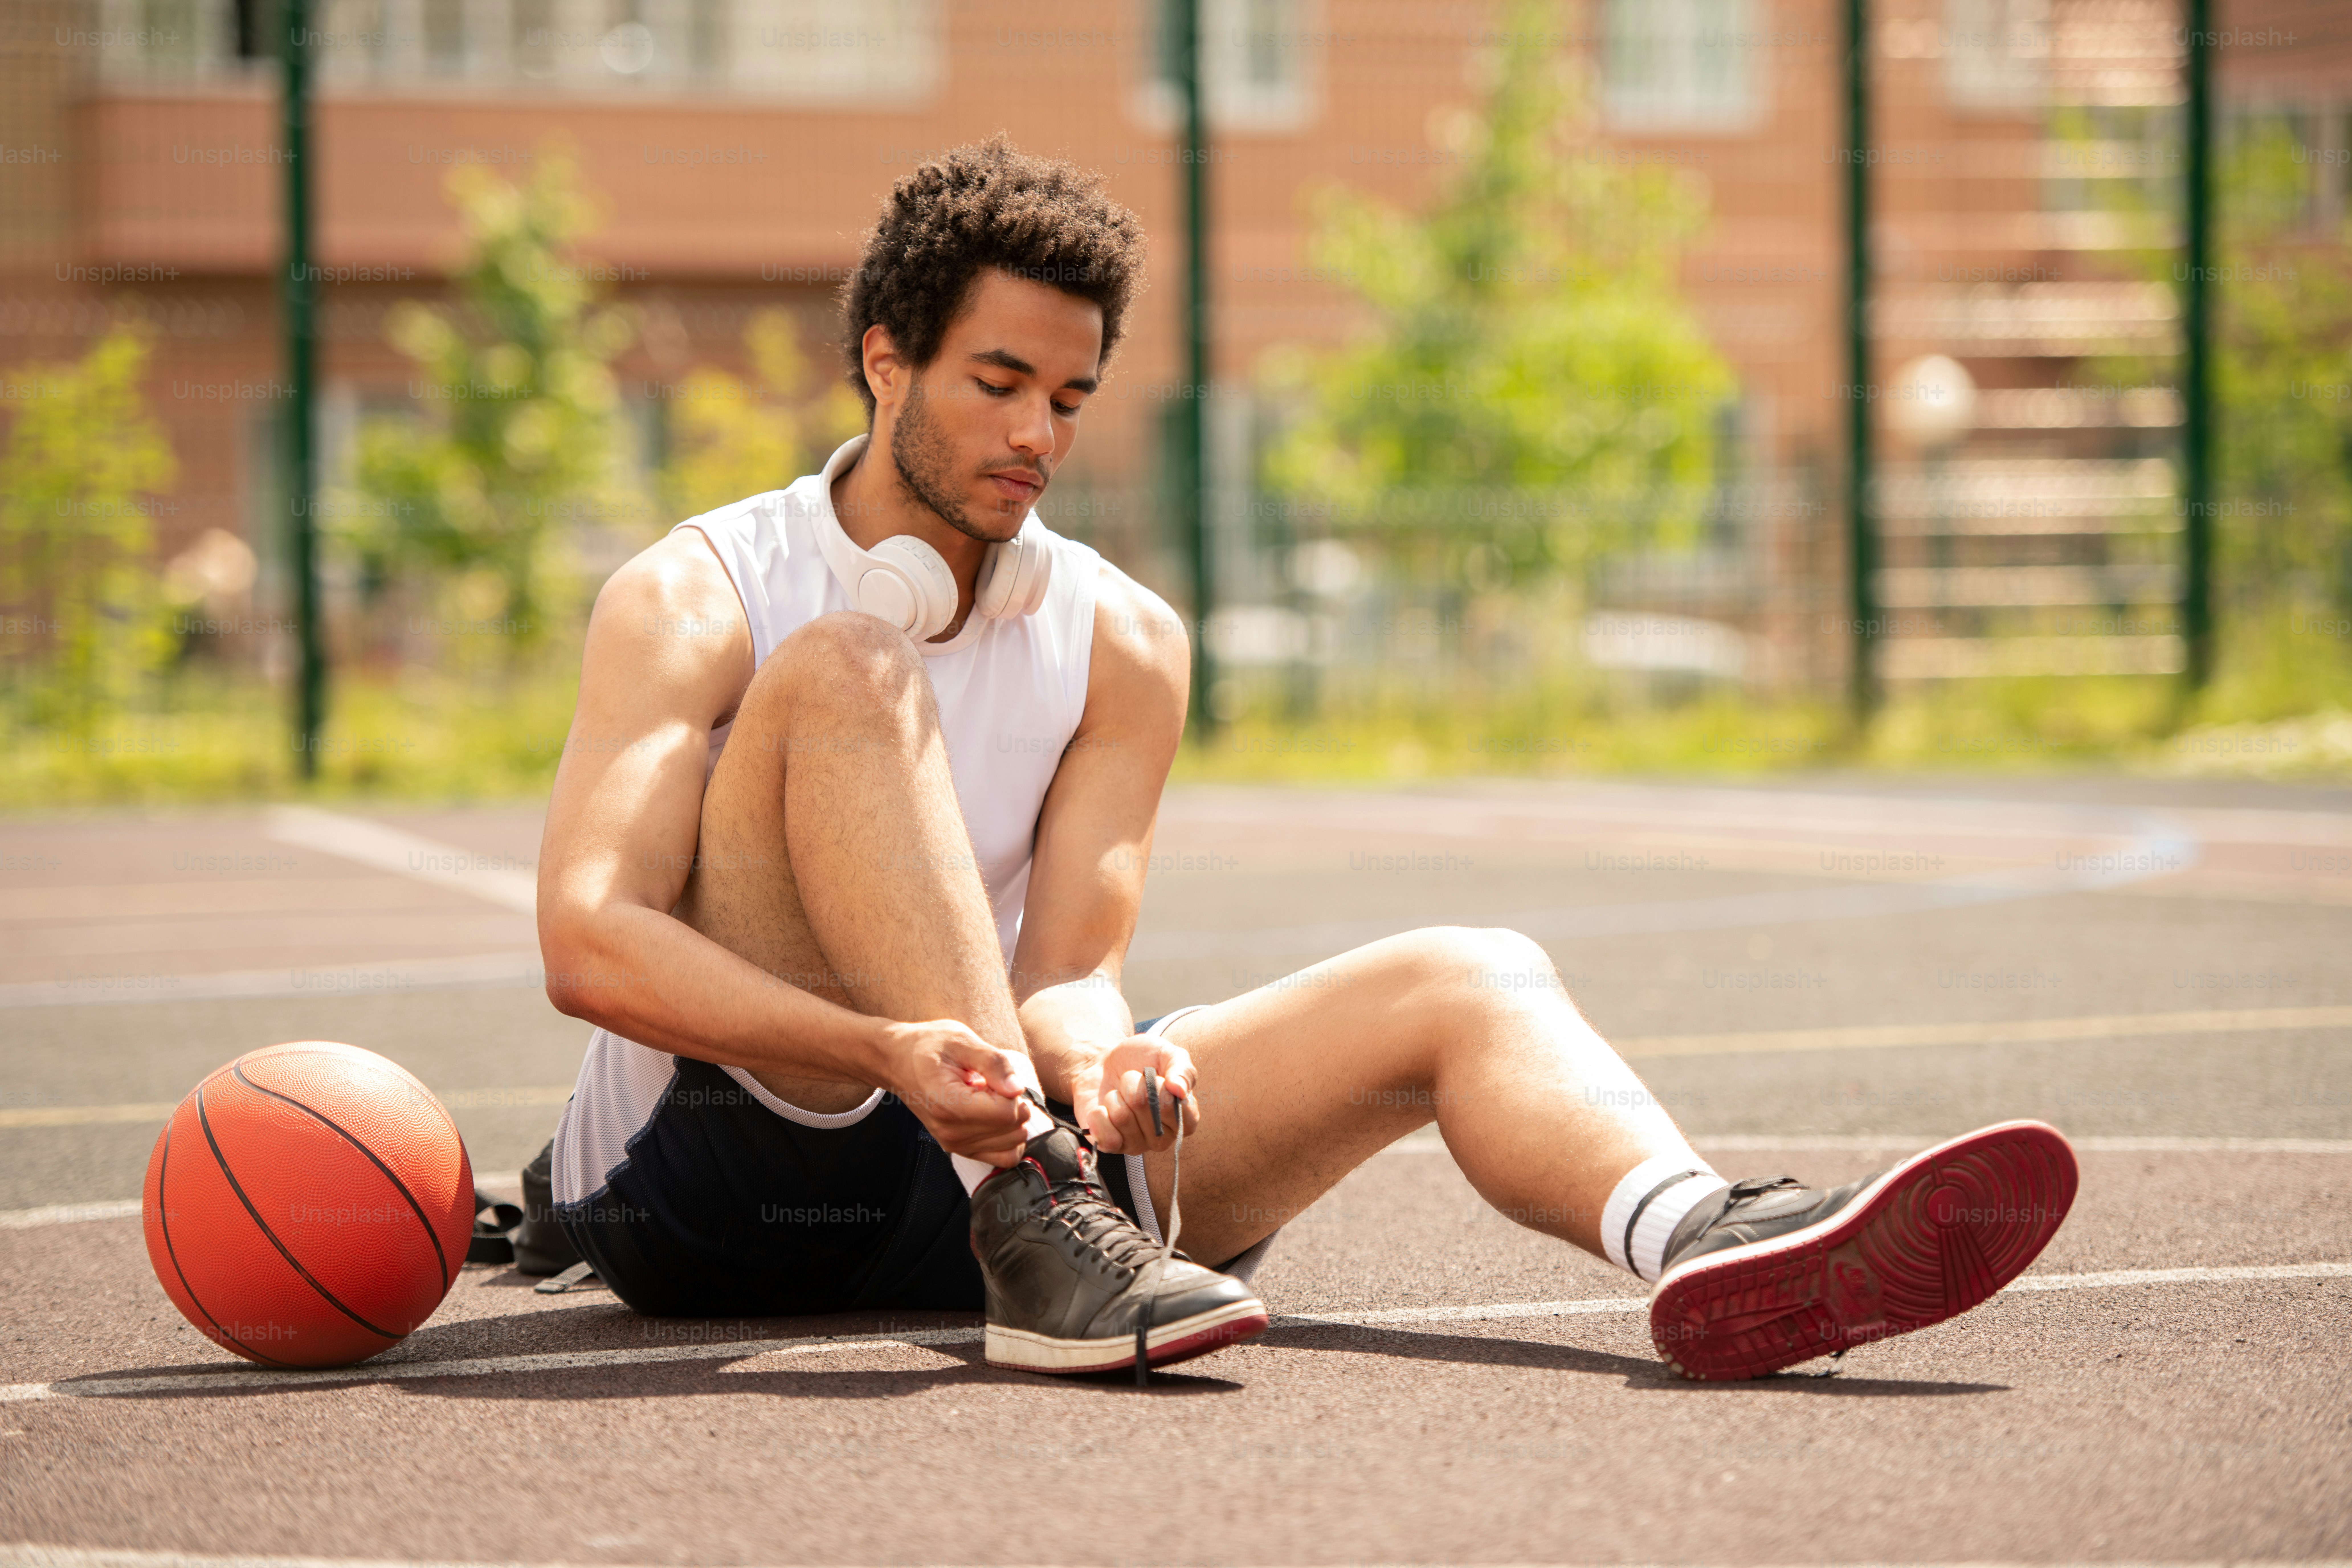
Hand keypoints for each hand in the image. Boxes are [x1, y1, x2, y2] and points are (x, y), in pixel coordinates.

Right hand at [884, 1019, 1036, 1166]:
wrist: (897, 1061)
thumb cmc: (927, 1046)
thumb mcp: (961, 1040)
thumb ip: (993, 1063)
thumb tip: (1017, 1088)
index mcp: (949, 1104)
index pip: (1007, 1113)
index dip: (1013, 1092)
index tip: (997, 1076)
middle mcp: (951, 1131)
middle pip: (1012, 1130)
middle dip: (1014, 1105)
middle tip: (994, 1084)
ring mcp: (954, 1144)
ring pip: (1012, 1145)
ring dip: (1012, 1121)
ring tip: (990, 1098)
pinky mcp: (958, 1148)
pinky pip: (1001, 1157)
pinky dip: (1008, 1138)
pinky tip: (995, 1115)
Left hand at [1068, 1035, 1198, 1155]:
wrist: (1105, 1064)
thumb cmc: (1141, 1061)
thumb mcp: (1167, 1054)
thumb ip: (1182, 1069)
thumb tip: (1179, 1090)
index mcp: (1185, 1119)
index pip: (1177, 1108)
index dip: (1161, 1086)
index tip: (1156, 1075)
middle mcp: (1164, 1137)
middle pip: (1146, 1107)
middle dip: (1134, 1084)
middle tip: (1132, 1081)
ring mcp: (1138, 1145)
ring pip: (1122, 1117)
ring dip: (1116, 1096)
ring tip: (1119, 1095)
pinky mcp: (1112, 1147)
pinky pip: (1106, 1135)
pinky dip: (1099, 1114)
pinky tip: (1105, 1108)